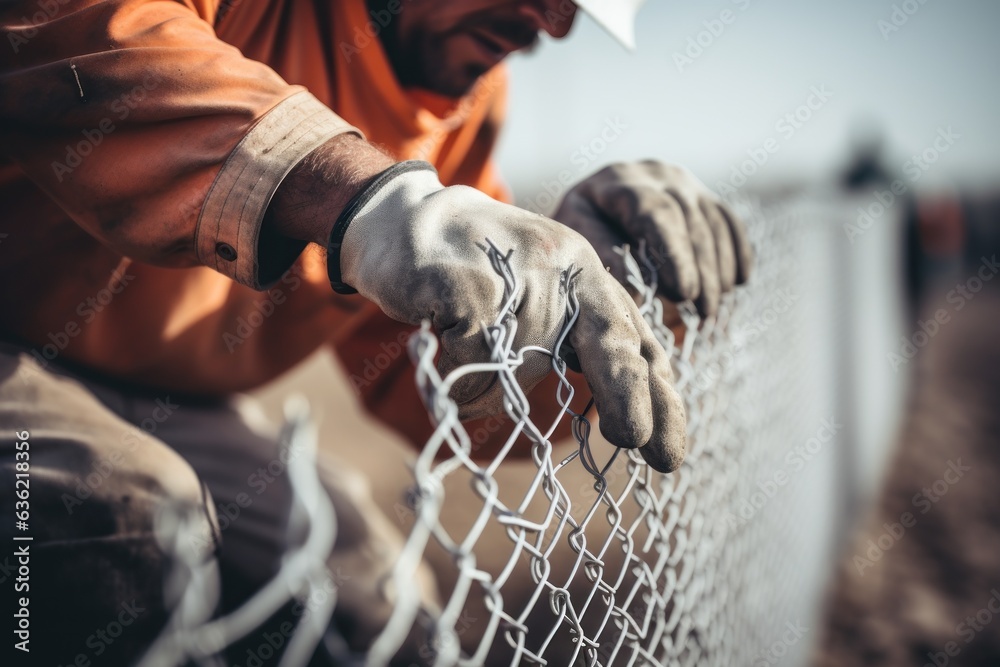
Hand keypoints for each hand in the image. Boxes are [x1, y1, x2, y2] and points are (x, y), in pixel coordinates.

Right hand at [334, 162, 686, 472]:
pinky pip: (474, 361)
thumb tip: (626, 411)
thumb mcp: (540, 291)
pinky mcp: (471, 282)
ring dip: (488, 385)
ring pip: (520, 369)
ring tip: (461, 344)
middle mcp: (564, 266)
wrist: (399, 218)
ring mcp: (518, 272)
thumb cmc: (475, 271)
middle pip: (610, 343)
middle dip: (627, 395)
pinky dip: (456, 371)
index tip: (666, 451)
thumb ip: (575, 336)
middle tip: (634, 440)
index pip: (633, 337)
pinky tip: (440, 335)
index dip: (657, 394)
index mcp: (586, 274)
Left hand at [553, 161, 752, 316]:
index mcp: (621, 180)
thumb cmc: (578, 235)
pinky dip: (737, 252)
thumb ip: (602, 258)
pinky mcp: (703, 196)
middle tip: (703, 310)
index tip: (684, 292)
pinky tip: (738, 281)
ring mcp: (684, 182)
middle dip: (701, 269)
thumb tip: (637, 289)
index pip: (656, 213)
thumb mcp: (577, 242)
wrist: (589, 213)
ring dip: (718, 268)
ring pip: (713, 223)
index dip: (674, 254)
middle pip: (689, 220)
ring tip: (713, 308)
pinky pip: (729, 222)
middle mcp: (658, 173)